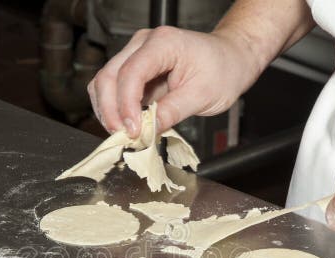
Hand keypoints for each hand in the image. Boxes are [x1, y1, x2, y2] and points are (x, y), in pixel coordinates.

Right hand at [87, 26, 259, 137]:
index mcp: (163, 43)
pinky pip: (114, 89)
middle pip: (108, 76)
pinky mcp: (134, 69)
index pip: (131, 72)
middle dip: (110, 110)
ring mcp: (135, 55)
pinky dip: (115, 109)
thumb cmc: (223, 70)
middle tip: (123, 137)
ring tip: (124, 134)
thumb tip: (147, 131)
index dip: (127, 105)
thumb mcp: (203, 96)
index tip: (133, 131)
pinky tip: (127, 125)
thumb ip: (172, 112)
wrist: (230, 59)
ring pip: (104, 83)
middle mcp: (143, 44)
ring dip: (108, 111)